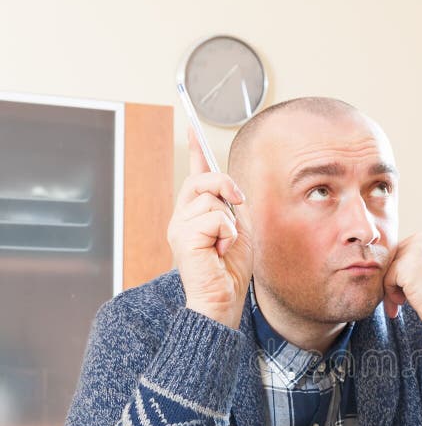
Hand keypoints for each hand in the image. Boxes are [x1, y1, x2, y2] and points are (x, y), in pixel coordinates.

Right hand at [168, 130, 253, 328]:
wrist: (225, 299)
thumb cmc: (231, 269)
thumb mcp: (239, 229)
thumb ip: (232, 206)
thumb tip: (230, 187)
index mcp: (195, 213)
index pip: (193, 174)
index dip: (195, 149)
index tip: (192, 126)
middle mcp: (182, 216)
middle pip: (204, 178)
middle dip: (226, 186)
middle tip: (237, 204)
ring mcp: (179, 226)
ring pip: (212, 199)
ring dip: (230, 222)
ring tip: (225, 245)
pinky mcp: (182, 237)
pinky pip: (216, 217)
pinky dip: (228, 234)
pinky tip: (221, 251)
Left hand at [382, 232, 421, 337]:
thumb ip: (408, 261)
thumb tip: (379, 263)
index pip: (398, 253)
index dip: (397, 274)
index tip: (404, 291)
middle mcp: (420, 239)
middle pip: (390, 260)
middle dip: (392, 282)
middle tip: (400, 300)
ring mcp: (413, 250)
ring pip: (387, 270)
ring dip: (390, 289)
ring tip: (402, 302)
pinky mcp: (405, 265)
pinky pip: (386, 279)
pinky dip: (391, 294)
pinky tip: (404, 301)